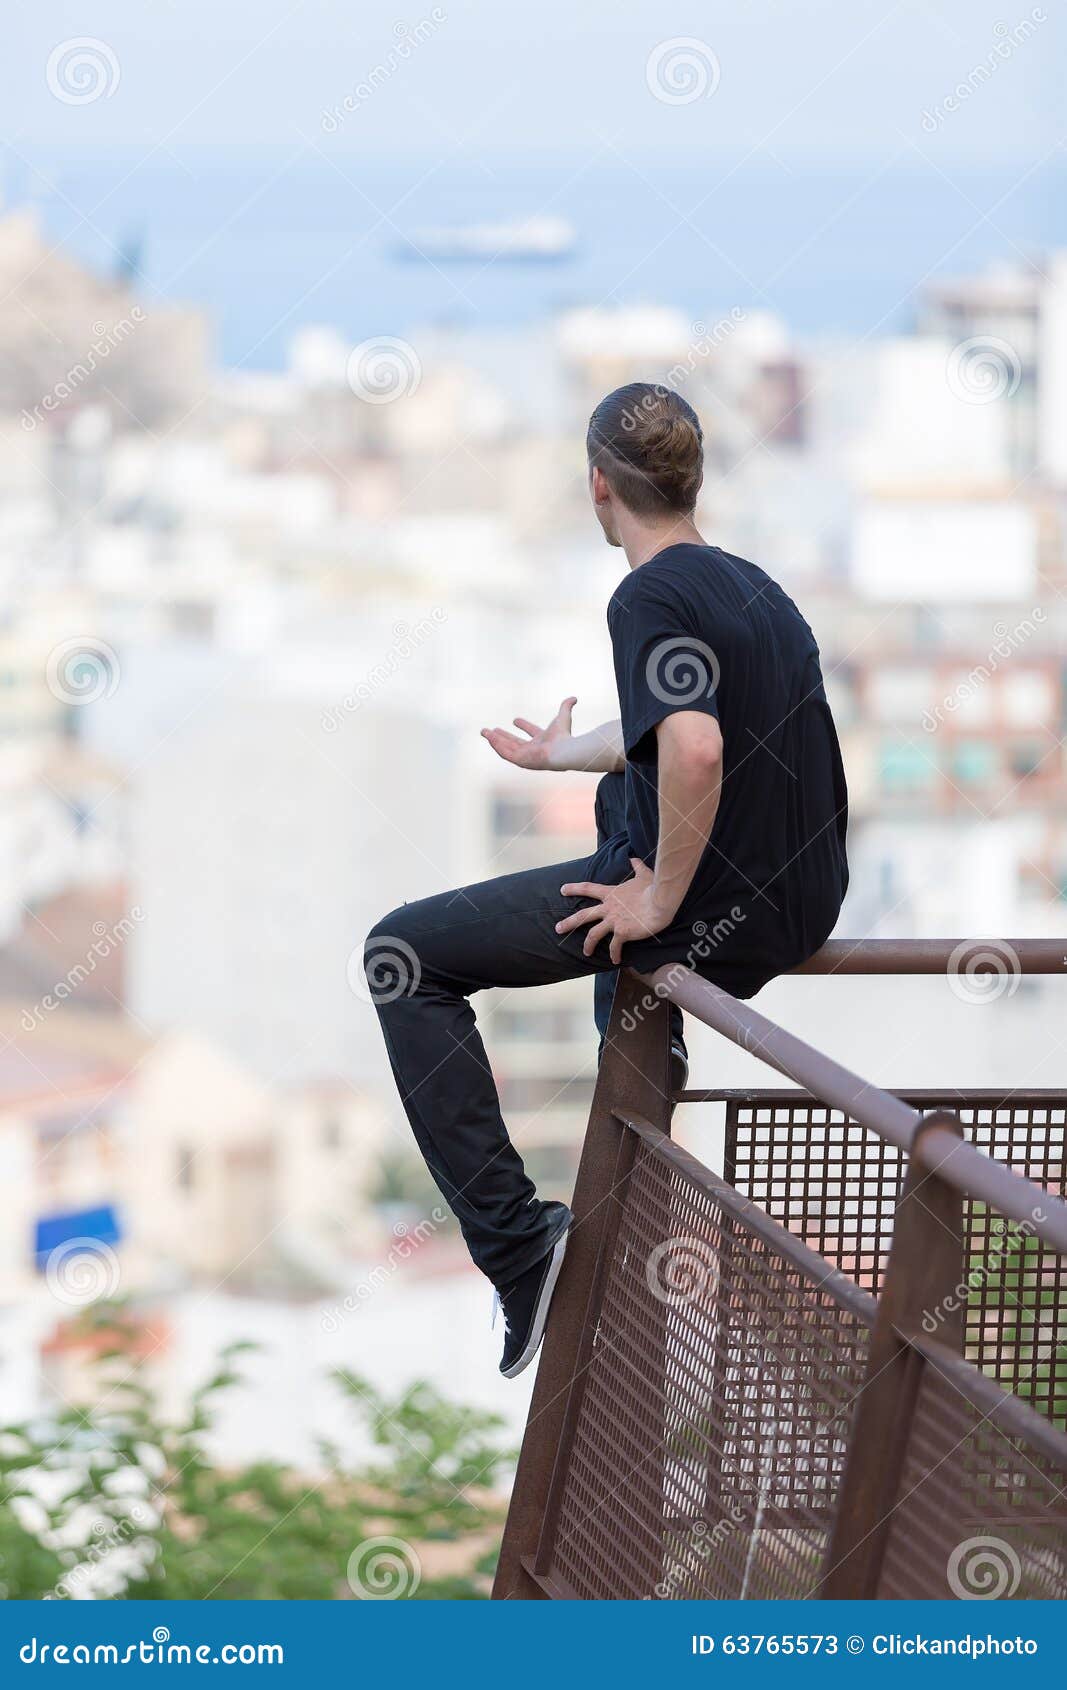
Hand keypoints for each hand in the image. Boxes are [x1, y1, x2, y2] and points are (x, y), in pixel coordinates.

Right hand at [481, 696, 576, 770]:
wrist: (562, 750)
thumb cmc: (563, 736)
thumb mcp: (563, 717)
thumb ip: (566, 706)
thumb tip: (574, 697)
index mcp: (543, 740)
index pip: (532, 732)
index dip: (524, 725)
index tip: (515, 720)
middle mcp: (533, 749)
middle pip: (514, 742)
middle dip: (501, 736)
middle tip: (490, 729)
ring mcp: (525, 756)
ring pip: (506, 747)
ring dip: (494, 740)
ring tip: (484, 732)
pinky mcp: (519, 761)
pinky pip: (504, 753)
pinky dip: (496, 745)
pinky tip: (489, 737)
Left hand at [556, 858, 675, 963]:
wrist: (660, 900)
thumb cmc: (653, 888)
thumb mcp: (644, 874)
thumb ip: (637, 867)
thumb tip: (633, 858)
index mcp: (611, 894)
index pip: (588, 889)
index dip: (574, 889)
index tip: (562, 890)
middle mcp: (609, 908)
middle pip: (583, 915)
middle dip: (569, 922)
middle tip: (558, 928)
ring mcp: (614, 921)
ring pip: (593, 934)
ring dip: (588, 944)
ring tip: (586, 952)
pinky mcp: (622, 932)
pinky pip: (615, 946)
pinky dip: (614, 954)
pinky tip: (615, 960)